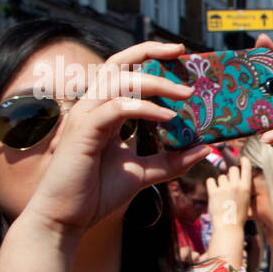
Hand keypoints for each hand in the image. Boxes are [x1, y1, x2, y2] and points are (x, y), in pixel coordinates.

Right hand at [19, 41, 207, 239]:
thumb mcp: (143, 174)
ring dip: (156, 83)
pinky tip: (168, 117)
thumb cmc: (97, 194)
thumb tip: (205, 148)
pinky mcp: (84, 131)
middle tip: (182, 52)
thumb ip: (171, 161)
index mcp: (104, 112)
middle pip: (118, 63)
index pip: (124, 72)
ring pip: (119, 80)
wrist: (66, 219)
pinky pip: (117, 108)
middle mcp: (92, 108)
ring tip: (187, 94)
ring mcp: (85, 117)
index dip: (148, 58)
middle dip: (149, 52)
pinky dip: (144, 108)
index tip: (179, 55)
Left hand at [206, 156, 251, 229]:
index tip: (242, 158)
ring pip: (221, 176)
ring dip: (220, 183)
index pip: (246, 167)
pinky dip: (211, 185)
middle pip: (232, 169)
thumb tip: (234, 177)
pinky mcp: (213, 192)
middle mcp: (236, 186)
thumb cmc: (238, 215)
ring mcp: (224, 188)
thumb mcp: (246, 200)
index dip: (244, 161)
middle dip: (230, 174)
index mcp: (246, 187)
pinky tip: (214, 193)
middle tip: (229, 183)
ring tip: (222, 195)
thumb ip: (241, 188)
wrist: (228, 227)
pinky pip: (210, 180)